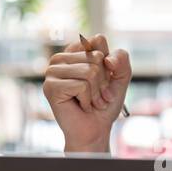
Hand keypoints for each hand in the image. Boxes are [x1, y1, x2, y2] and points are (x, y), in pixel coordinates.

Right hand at [42, 34, 131, 152]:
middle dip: (102, 81)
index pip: (99, 40)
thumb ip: (121, 59)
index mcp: (73, 51)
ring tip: (90, 102)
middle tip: (97, 95)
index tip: (102, 79)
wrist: (95, 130)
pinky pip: (81, 86)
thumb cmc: (104, 104)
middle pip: (95, 57)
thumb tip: (106, 59)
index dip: (108, 63)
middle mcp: (60, 58)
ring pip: (89, 71)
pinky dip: (88, 100)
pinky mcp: (50, 87)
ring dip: (96, 92)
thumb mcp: (120, 77)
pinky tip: (81, 106)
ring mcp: (52, 72)